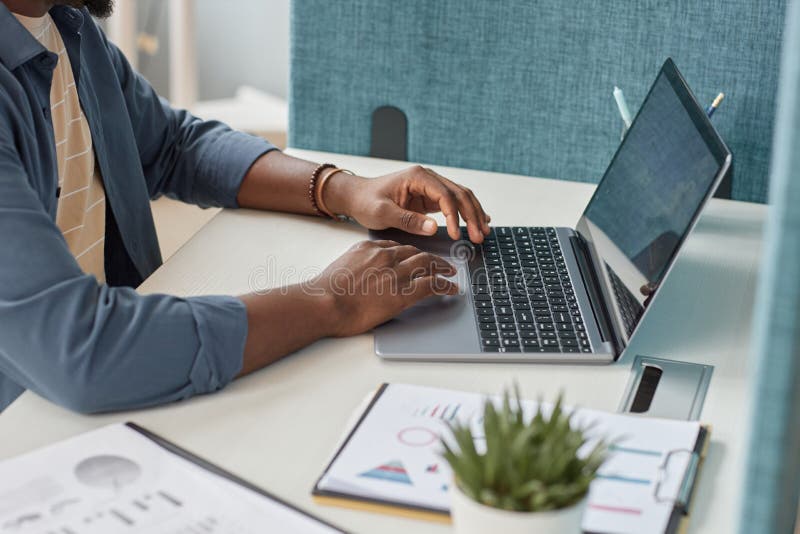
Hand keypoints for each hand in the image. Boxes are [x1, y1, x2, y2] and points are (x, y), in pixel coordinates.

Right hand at [310, 240, 457, 336]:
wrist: (324, 303)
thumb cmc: (326, 292)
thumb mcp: (342, 268)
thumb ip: (357, 266)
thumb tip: (363, 276)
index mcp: (369, 247)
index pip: (397, 246)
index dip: (410, 252)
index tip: (415, 256)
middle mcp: (386, 256)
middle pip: (416, 252)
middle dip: (431, 257)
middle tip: (441, 263)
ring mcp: (396, 273)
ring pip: (428, 264)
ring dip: (442, 268)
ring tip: (451, 272)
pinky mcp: (403, 292)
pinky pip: (432, 285)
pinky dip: (445, 286)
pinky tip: (452, 289)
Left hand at [324, 165, 490, 242]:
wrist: (356, 197)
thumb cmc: (366, 202)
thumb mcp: (382, 213)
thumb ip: (407, 220)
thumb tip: (435, 228)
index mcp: (417, 177)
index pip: (445, 195)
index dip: (454, 216)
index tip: (456, 235)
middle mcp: (427, 179)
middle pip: (459, 194)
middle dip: (472, 216)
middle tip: (479, 236)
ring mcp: (430, 188)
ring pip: (461, 198)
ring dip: (473, 214)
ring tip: (483, 232)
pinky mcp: (429, 198)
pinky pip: (454, 204)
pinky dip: (467, 213)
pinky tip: (479, 220)